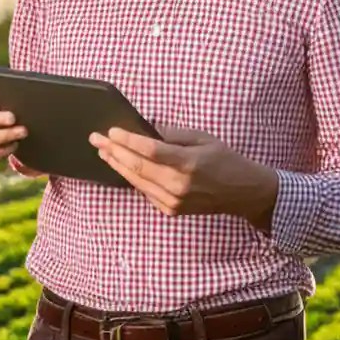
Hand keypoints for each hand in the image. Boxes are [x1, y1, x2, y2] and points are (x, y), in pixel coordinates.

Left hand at [89, 125, 277, 229]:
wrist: (243, 192)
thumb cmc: (224, 159)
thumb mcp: (203, 138)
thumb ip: (173, 134)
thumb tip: (146, 129)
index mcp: (188, 163)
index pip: (150, 150)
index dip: (128, 140)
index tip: (111, 131)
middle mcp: (179, 185)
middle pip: (137, 166)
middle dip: (113, 151)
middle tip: (96, 139)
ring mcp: (174, 201)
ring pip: (137, 181)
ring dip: (117, 165)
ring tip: (103, 152)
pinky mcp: (172, 210)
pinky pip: (145, 192)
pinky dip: (132, 178)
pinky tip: (121, 167)